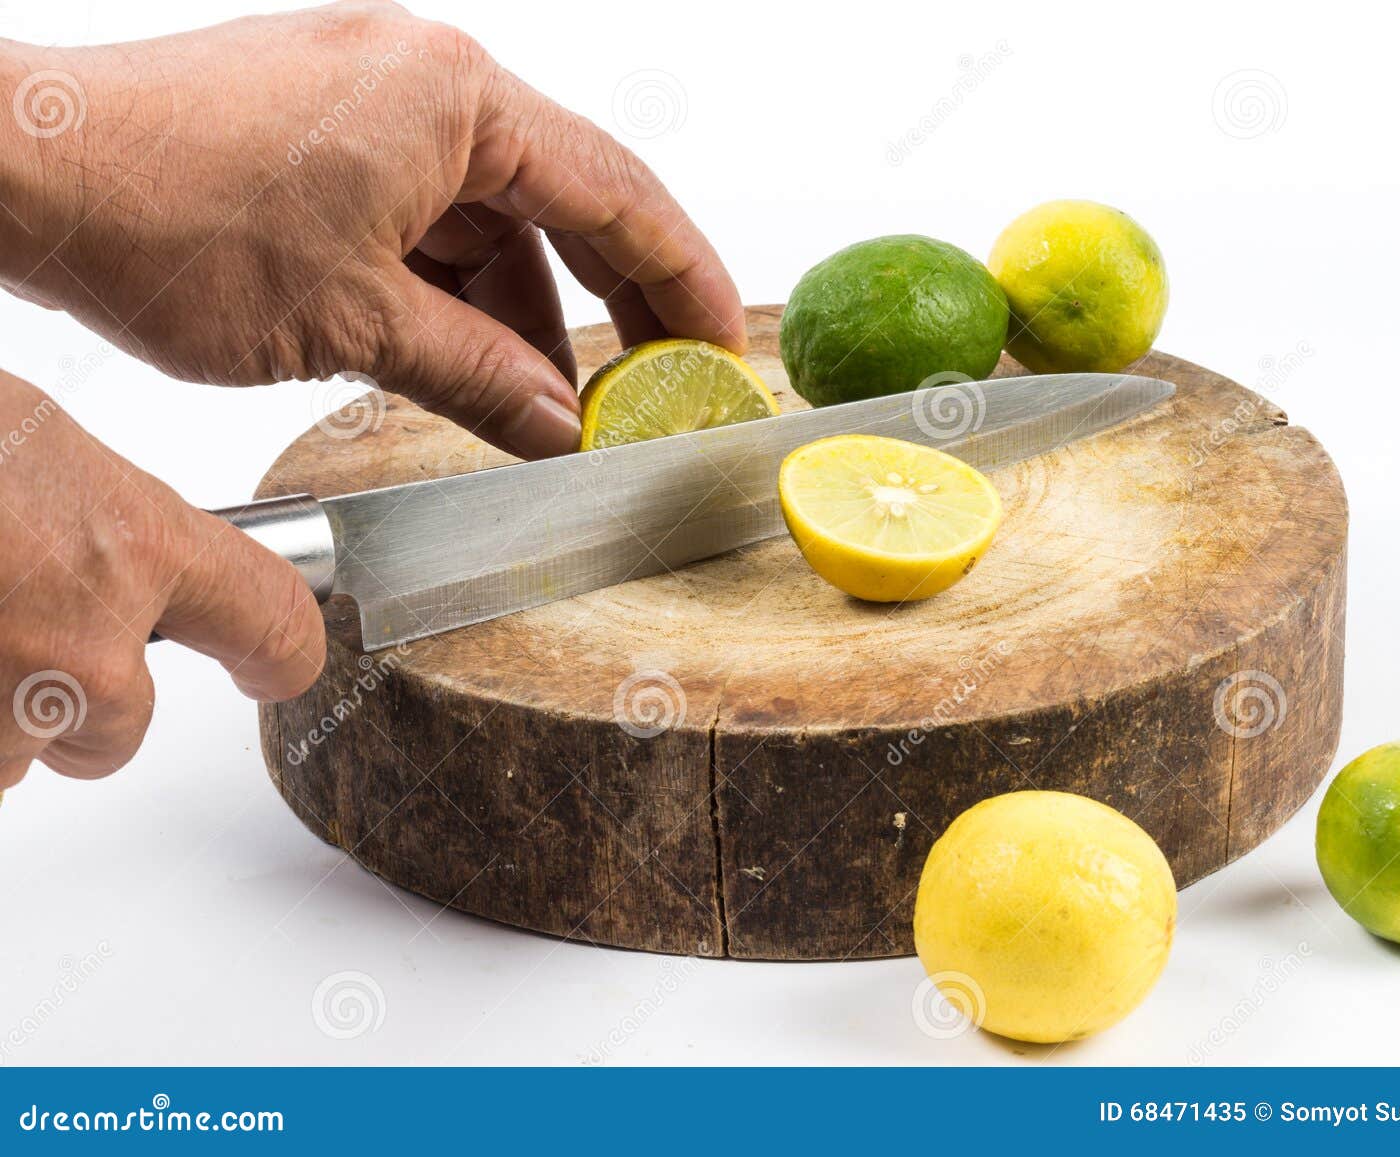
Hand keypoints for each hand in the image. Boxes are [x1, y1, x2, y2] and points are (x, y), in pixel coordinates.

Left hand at [0, 0, 746, 458]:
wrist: (21, 170)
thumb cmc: (165, 216)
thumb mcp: (351, 324)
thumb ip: (477, 376)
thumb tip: (557, 427)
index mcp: (455, 99)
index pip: (614, 193)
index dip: (682, 277)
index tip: (721, 344)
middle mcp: (427, 80)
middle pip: (565, 202)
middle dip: (614, 304)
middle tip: (658, 385)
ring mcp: (375, 101)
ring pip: (493, 220)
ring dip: (524, 314)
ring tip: (549, 408)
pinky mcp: (329, 132)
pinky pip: (429, 216)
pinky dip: (457, 292)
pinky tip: (475, 363)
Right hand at [0, 369, 324, 789]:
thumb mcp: (33, 440)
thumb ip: (92, 517)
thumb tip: (113, 551)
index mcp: (133, 545)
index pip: (269, 620)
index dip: (282, 650)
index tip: (277, 664)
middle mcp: (83, 645)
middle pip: (118, 737)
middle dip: (73, 705)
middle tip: (6, 625)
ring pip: (9, 758)